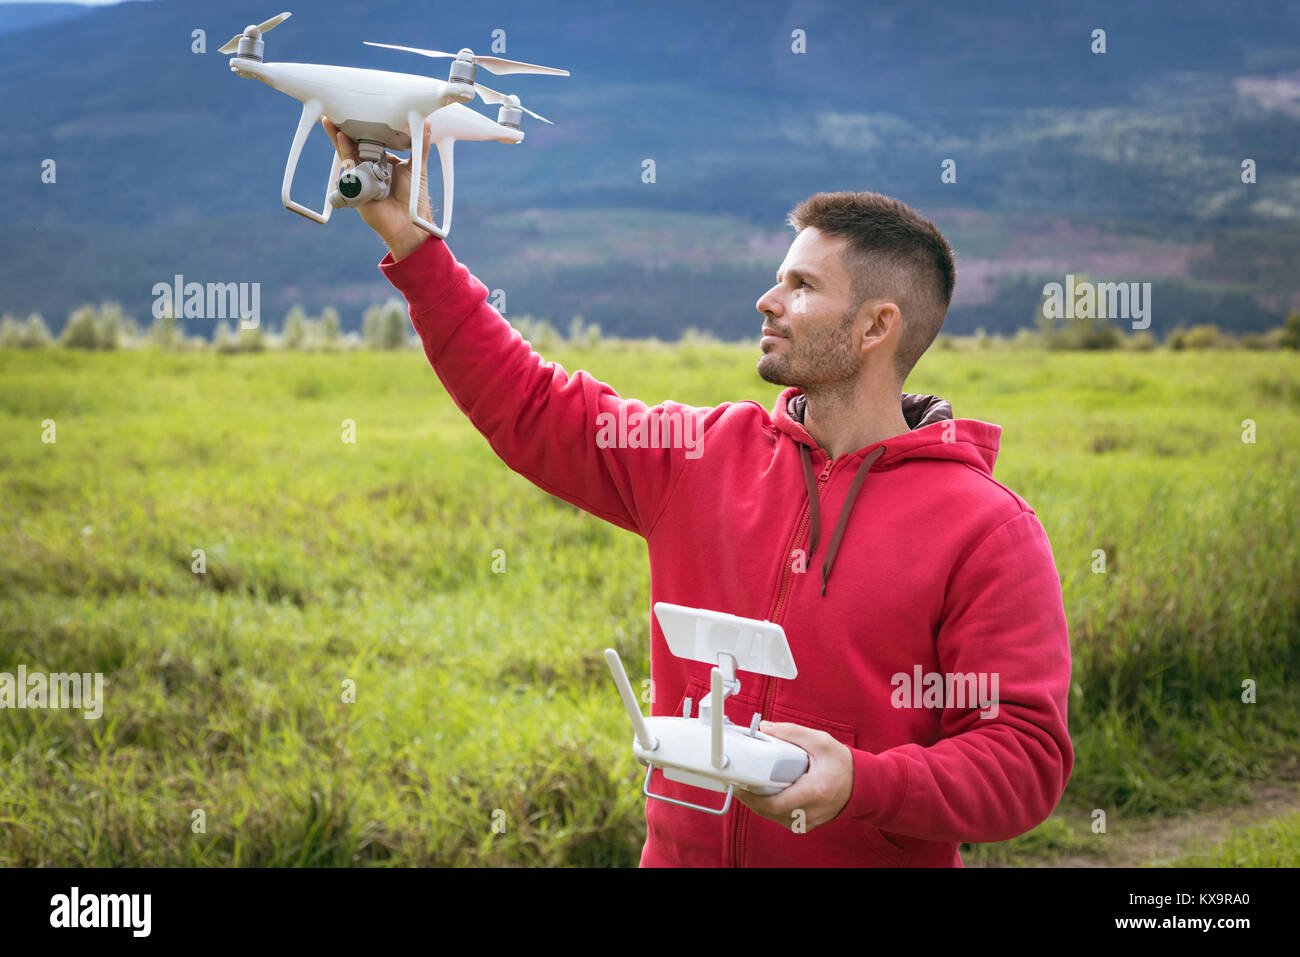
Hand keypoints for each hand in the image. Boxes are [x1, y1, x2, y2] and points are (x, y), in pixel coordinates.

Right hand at [322, 116, 432, 260]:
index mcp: (384, 161)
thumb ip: (421, 145)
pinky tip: (341, 139)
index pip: (372, 140)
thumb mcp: (418, 167)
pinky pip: (348, 169)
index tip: (358, 108)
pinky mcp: (355, 188)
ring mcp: (361, 177)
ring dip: (339, 138)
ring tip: (332, 120)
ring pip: (347, 154)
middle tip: (338, 108)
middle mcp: (370, 168)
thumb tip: (428, 121)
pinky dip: (344, 154)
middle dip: (346, 129)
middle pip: (356, 144)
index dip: (364, 126)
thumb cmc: (414, 200)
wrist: (409, 225)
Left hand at [735, 721, 854, 831]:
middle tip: (740, 784)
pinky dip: (771, 809)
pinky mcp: (808, 824)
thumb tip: (766, 727)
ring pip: (774, 818)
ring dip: (760, 805)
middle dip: (751, 800)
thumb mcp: (820, 741)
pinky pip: (783, 820)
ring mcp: (810, 821)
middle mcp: (811, 811)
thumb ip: (793, 732)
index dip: (752, 797)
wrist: (862, 783)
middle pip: (770, 812)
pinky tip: (765, 796)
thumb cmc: (843, 764)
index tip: (740, 785)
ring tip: (750, 788)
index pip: (775, 803)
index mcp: (814, 791)